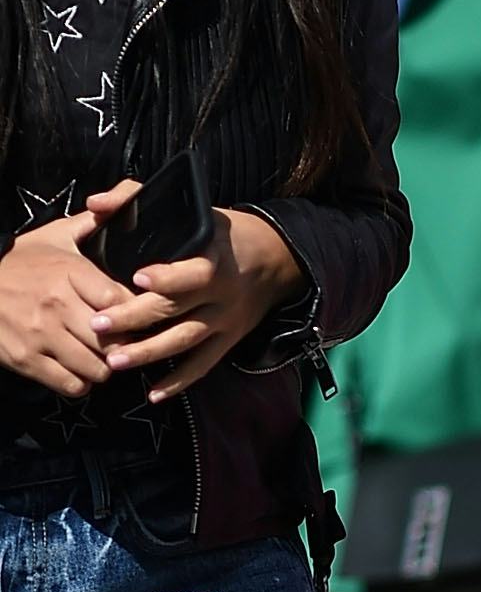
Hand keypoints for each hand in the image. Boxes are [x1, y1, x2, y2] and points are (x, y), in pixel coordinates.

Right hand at [0, 183, 136, 395]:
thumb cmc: (22, 261)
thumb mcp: (58, 235)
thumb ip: (98, 219)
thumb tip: (133, 195)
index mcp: (70, 272)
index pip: (122, 302)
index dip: (138, 314)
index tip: (141, 317)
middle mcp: (57, 304)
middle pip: (115, 341)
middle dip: (125, 345)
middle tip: (124, 342)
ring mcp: (41, 335)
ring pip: (98, 368)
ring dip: (105, 366)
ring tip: (100, 355)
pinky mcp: (26, 360)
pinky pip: (73, 386)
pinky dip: (81, 382)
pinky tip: (78, 369)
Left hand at [93, 205, 304, 399]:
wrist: (275, 260)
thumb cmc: (221, 232)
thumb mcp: (191, 208)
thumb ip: (136, 198)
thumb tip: (95, 204)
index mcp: (213, 258)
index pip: (193, 271)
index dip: (168, 277)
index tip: (138, 278)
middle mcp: (220, 293)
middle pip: (177, 309)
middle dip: (136, 318)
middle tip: (99, 325)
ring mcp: (224, 320)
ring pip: (185, 340)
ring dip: (150, 353)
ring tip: (115, 362)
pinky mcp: (228, 340)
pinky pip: (203, 365)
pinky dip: (180, 381)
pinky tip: (154, 393)